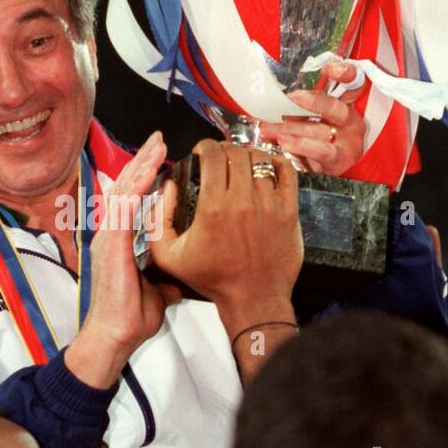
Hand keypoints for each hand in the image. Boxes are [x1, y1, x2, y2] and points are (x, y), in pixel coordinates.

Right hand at [65, 130, 181, 386]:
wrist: (114, 337)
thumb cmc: (129, 318)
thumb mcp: (157, 293)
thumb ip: (164, 282)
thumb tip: (177, 284)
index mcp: (119, 241)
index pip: (132, 199)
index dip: (144, 176)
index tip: (160, 157)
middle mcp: (110, 234)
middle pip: (125, 187)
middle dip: (142, 161)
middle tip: (159, 139)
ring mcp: (108, 238)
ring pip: (124, 192)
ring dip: (140, 167)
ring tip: (156, 147)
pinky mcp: (111, 246)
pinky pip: (123, 210)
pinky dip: (135, 190)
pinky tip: (147, 174)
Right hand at [149, 140, 301, 330]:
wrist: (253, 300)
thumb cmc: (214, 280)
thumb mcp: (168, 256)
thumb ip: (158, 219)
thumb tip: (167, 187)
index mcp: (213, 208)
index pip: (212, 156)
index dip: (205, 146)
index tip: (202, 151)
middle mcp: (243, 202)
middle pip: (236, 153)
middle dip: (225, 149)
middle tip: (221, 157)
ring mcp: (269, 206)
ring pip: (261, 160)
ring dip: (249, 155)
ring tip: (242, 162)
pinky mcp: (289, 213)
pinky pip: (288, 173)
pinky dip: (278, 163)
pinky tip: (268, 166)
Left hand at [257, 60, 365, 174]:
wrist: (331, 170)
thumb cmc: (316, 139)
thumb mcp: (309, 118)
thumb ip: (297, 107)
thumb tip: (269, 100)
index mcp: (346, 104)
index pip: (352, 83)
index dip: (345, 74)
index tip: (331, 68)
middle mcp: (350, 121)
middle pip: (334, 107)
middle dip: (313, 102)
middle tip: (293, 98)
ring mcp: (348, 142)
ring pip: (319, 131)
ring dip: (291, 128)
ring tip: (270, 127)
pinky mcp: (338, 161)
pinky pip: (320, 152)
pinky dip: (301, 146)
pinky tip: (284, 143)